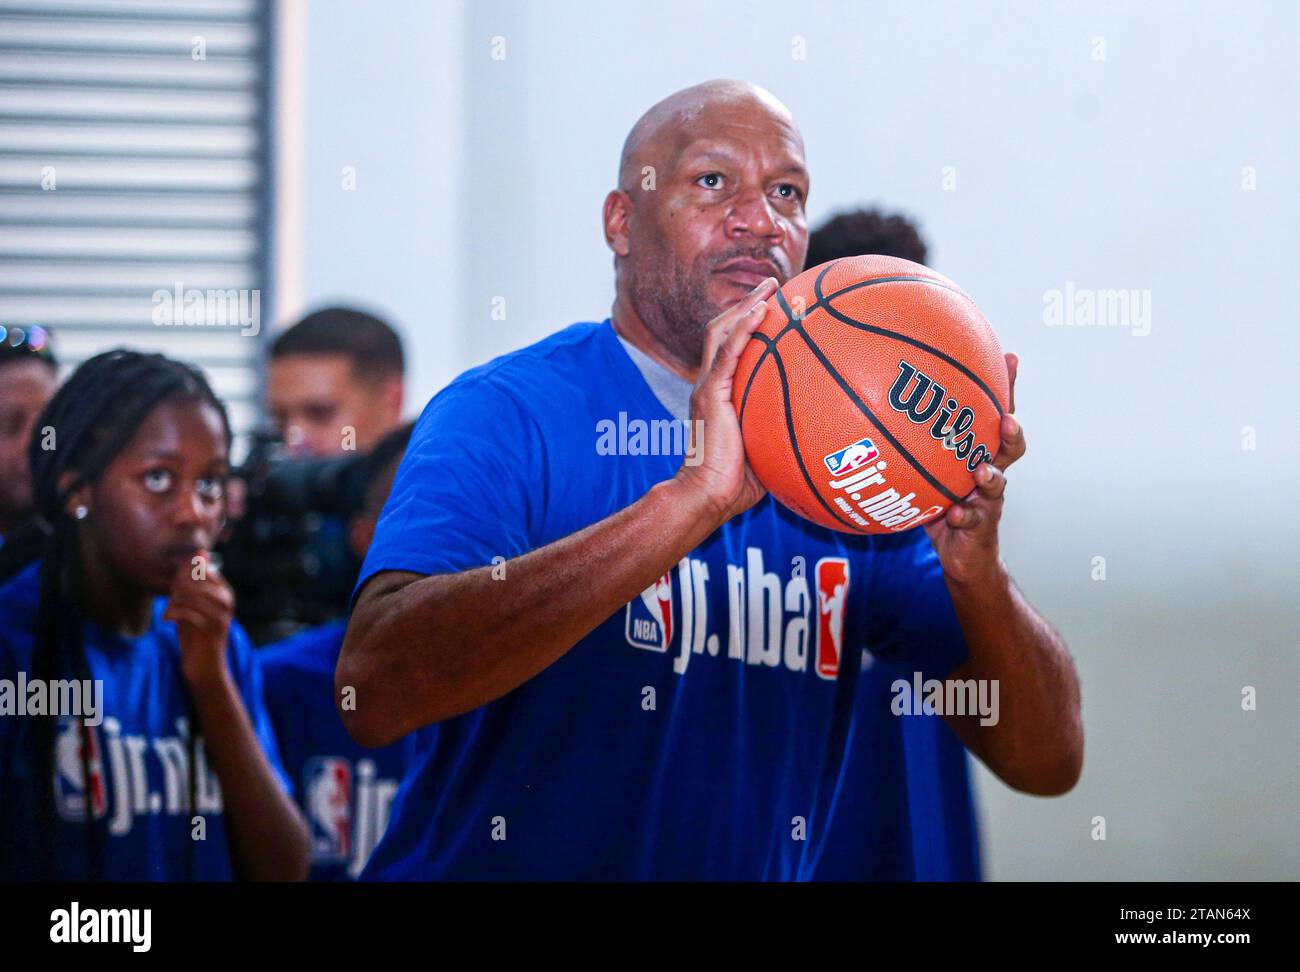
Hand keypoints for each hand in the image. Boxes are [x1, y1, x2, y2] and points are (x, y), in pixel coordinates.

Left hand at [162, 549, 235, 690]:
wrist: (205, 667)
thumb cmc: (197, 634)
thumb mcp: (194, 604)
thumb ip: (194, 581)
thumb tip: (199, 553)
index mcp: (225, 591)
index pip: (203, 568)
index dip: (182, 575)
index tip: (174, 591)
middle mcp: (227, 600)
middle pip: (195, 578)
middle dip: (177, 586)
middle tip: (170, 601)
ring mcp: (222, 614)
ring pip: (190, 593)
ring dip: (173, 601)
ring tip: (169, 611)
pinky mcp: (212, 629)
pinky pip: (187, 611)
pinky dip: (172, 614)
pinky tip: (167, 619)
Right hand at [674, 277, 776, 523]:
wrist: (710, 495)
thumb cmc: (740, 483)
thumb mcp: (770, 448)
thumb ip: (788, 429)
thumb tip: (827, 427)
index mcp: (723, 392)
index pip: (734, 348)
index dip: (752, 324)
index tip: (778, 308)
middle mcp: (712, 383)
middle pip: (726, 329)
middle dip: (750, 303)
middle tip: (775, 284)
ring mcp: (708, 386)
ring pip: (722, 332)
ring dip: (746, 306)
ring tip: (770, 287)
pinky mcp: (710, 394)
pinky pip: (726, 353)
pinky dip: (742, 329)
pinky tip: (760, 312)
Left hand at [924, 352, 1026, 586]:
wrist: (961, 556)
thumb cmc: (939, 506)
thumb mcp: (924, 474)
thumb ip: (908, 448)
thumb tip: (871, 409)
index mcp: (977, 453)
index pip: (993, 417)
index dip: (1005, 389)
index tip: (1009, 359)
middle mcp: (988, 472)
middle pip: (1009, 447)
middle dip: (1011, 430)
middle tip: (1007, 418)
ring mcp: (987, 501)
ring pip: (997, 483)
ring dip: (991, 476)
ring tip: (982, 471)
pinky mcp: (980, 526)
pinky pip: (974, 519)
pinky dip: (964, 515)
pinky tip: (954, 513)